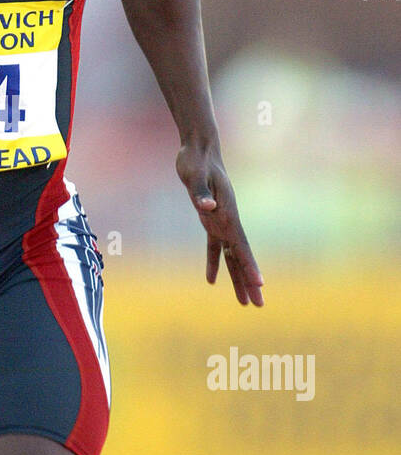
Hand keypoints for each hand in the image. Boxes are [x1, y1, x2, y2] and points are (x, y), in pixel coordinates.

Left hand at [176, 141, 263, 305]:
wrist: (198, 148)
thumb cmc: (196, 160)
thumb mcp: (194, 175)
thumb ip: (200, 193)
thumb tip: (206, 208)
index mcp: (228, 213)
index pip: (241, 245)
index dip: (250, 265)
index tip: (260, 284)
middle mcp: (228, 220)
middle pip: (241, 257)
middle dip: (249, 282)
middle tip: (259, 306)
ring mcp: (220, 221)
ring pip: (231, 256)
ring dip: (237, 279)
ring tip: (244, 302)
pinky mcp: (209, 219)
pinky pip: (214, 247)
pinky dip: (213, 263)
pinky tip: (211, 281)